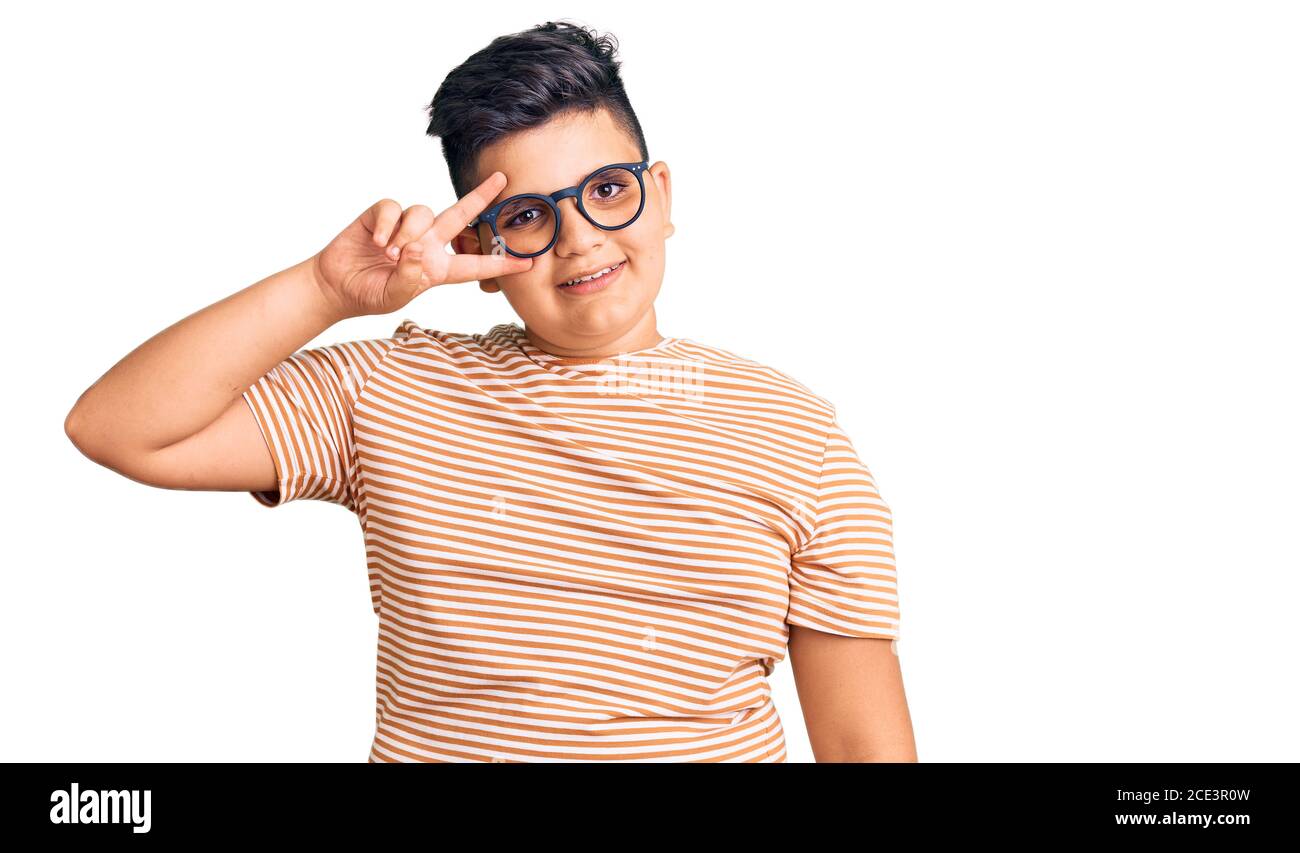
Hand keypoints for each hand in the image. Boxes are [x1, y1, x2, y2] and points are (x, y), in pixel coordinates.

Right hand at [309, 171, 532, 318]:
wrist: (335, 285)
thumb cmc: (369, 294)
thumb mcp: (394, 297)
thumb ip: (410, 279)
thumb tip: (417, 252)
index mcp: (436, 267)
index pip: (475, 264)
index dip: (500, 264)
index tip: (528, 262)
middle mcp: (426, 243)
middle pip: (459, 215)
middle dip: (480, 196)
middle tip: (503, 179)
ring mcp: (405, 227)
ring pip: (423, 212)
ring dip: (408, 232)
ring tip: (389, 254)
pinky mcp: (381, 215)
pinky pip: (393, 208)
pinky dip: (386, 224)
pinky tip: (376, 242)